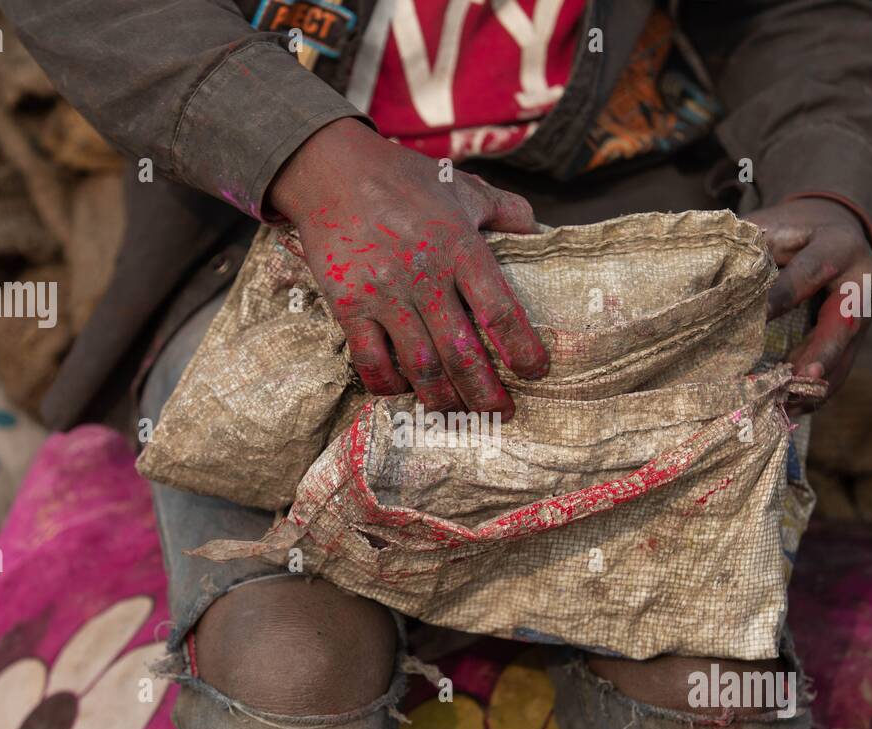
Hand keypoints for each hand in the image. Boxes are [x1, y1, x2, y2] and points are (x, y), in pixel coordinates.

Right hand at [267, 118, 548, 419]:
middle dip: (485, 392)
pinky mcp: (348, 306)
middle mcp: (424, 275)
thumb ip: (505, 210)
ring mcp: (383, 294)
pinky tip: (405, 393)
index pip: (500, 309)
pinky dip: (390, 385)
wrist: (330, 170)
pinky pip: (371, 361)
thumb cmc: (403, 179)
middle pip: (461, 352)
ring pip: (420, 365)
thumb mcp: (461, 185)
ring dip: (443, 400)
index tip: (536, 372)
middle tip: (502, 414)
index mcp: (459, 246)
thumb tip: (541, 232)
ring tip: (460, 416)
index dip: (522, 348)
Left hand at [746, 197, 871, 412]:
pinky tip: (790, 410)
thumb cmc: (793, 231)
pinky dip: (815, 392)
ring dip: (816, 383)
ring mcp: (865, 314)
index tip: (750, 321)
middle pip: (844, 321)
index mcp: (839, 246)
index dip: (780, 298)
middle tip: (798, 376)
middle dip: (821, 351)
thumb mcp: (774, 226)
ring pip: (846, 355)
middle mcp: (862, 281)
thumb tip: (707, 278)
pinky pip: (841, 371)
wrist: (838, 231)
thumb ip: (750, 247)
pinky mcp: (858, 340)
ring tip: (786, 405)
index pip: (808, 274)